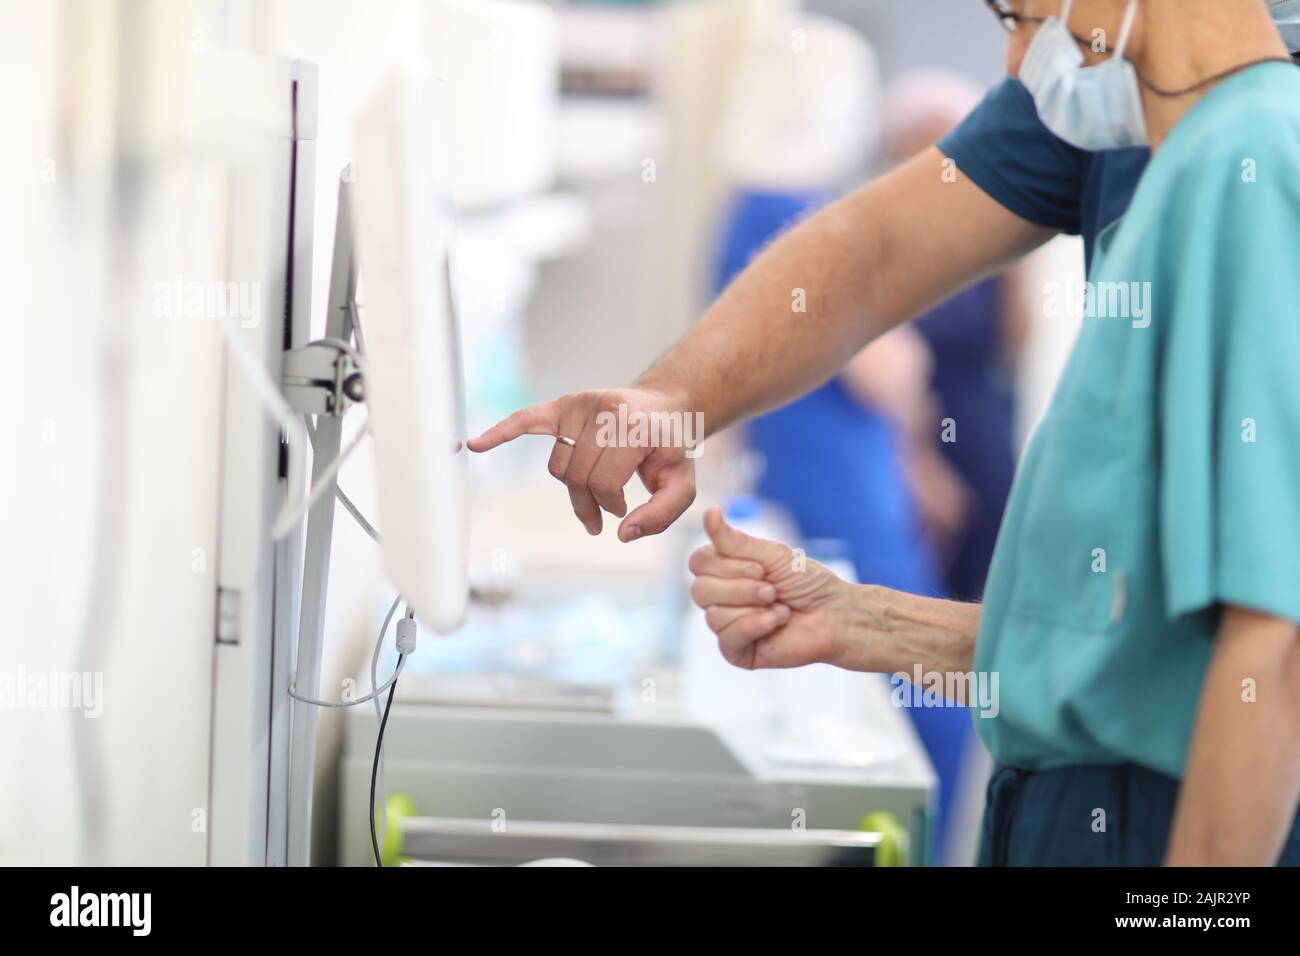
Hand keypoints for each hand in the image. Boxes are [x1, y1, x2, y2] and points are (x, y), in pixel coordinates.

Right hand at [467, 387, 696, 540]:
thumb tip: (623, 535)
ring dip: (571, 486)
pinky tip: (476, 445)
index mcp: (634, 427)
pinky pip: (525, 420)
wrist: (666, 409)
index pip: (603, 481)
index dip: (610, 505)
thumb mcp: (681, 486)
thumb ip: (660, 515)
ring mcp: (581, 403)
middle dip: (589, 502)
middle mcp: (604, 410)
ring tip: (592, 493)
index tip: (622, 511)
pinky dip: (500, 433)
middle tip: (605, 512)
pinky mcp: (564, 404)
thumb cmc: (671, 450)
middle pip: (575, 475)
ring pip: (557, 464)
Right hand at [688, 507, 856, 669]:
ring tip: (779, 605)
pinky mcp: (736, 651)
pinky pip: (727, 638)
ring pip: (712, 615)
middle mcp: (719, 598)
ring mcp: (726, 625)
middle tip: (772, 589)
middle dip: (741, 587)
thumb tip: (709, 511)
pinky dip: (755, 626)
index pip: (698, 563)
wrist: (834, 613)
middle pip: (700, 590)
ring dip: (753, 606)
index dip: (727, 564)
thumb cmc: (805, 582)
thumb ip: (733, 539)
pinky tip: (777, 621)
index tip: (760, 567)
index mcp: (723, 571)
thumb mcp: (769, 554)